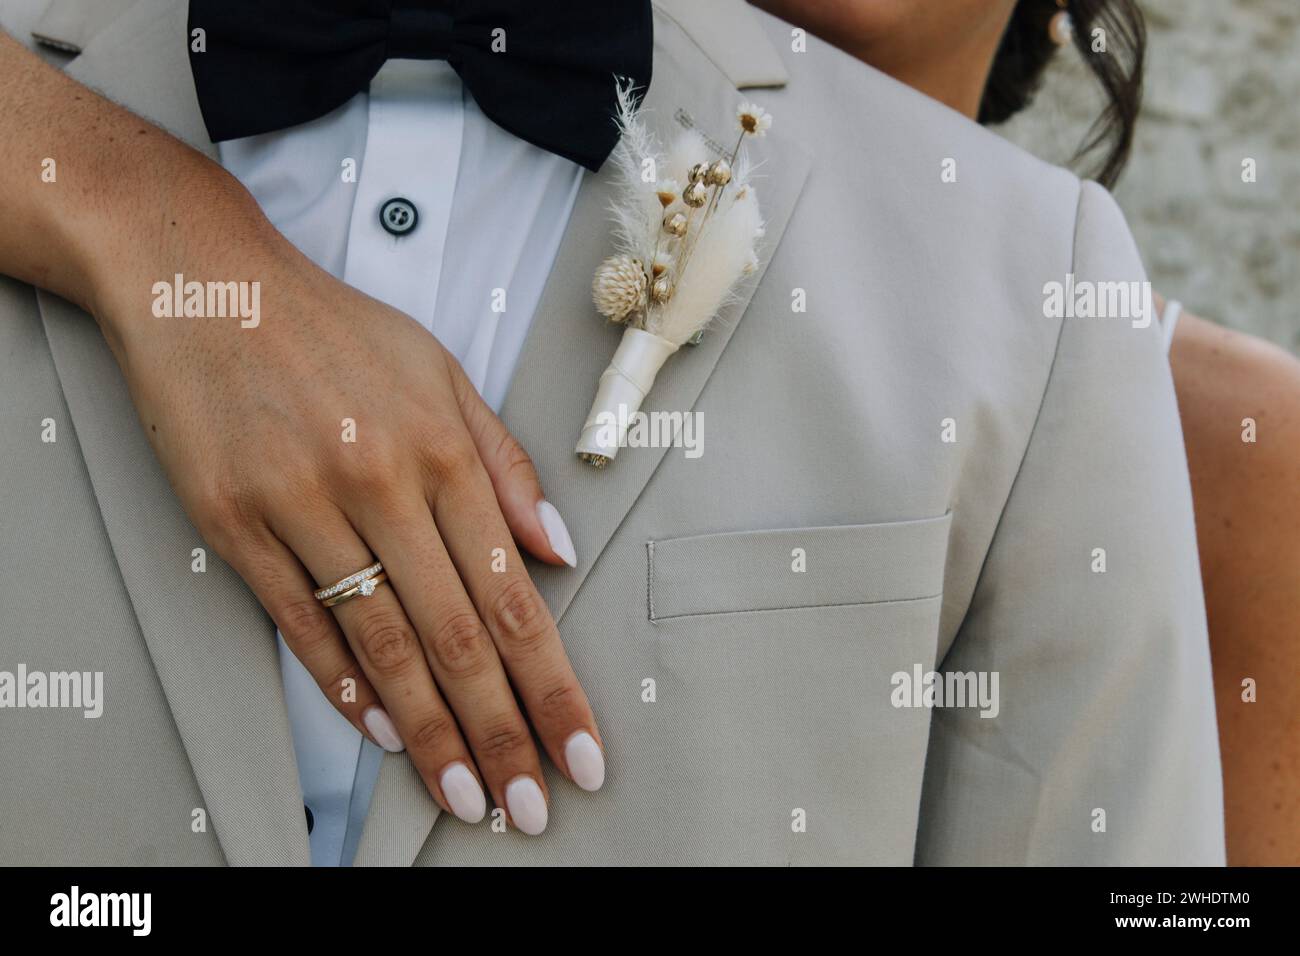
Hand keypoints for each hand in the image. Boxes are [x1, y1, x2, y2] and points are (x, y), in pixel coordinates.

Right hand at [94, 173, 603, 834]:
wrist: (207, 285)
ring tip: (465, 793)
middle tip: (530, 804)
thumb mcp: (443, 372)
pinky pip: (298, 622)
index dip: (551, 684)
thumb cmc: (335, 330)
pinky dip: (339, 685)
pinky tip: (378, 732)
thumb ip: (506, 465)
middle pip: (456, 636)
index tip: (579, 750)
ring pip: (381, 644)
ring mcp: (301, 505)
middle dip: (501, 732)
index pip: (514, 595)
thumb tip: (558, 550)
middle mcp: (380, 482)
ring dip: (428, 731)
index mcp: (442, 448)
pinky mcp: (234, 523)